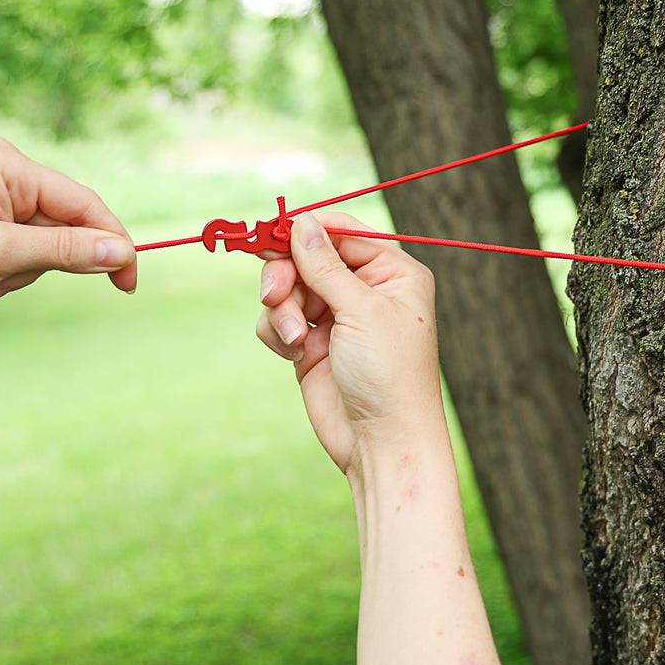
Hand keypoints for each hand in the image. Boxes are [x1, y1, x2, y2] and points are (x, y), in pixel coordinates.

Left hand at [0, 136, 136, 332]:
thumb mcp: (2, 259)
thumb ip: (68, 250)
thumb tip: (123, 250)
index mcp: (5, 162)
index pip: (83, 202)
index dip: (112, 244)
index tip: (128, 285)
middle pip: (64, 220)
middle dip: (46, 259)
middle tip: (4, 279)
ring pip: (43, 238)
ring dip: (24, 269)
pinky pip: (19, 244)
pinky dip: (9, 269)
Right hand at [255, 212, 442, 473]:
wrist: (381, 442)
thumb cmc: (389, 374)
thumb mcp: (361, 310)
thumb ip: (325, 265)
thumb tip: (300, 222)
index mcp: (393, 273)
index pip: (343, 232)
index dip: (306, 230)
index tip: (271, 232)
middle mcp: (365, 290)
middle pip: (308, 256)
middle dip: (287, 273)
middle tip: (274, 293)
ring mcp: (336, 317)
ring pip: (288, 287)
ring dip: (283, 308)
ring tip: (295, 336)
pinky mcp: (311, 344)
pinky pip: (278, 318)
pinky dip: (278, 330)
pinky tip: (293, 352)